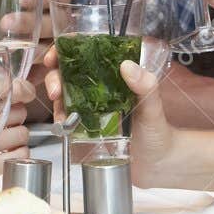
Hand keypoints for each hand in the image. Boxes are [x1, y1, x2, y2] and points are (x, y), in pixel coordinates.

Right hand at [0, 79, 33, 206]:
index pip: (4, 88)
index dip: (21, 89)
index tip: (24, 92)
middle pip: (16, 110)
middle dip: (16, 113)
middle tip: (7, 120)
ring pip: (21, 132)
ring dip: (18, 134)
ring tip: (7, 138)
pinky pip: (17, 156)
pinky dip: (18, 153)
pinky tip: (9, 153)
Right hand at [41, 58, 175, 187]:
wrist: (158, 164)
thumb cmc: (158, 131)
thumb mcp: (153, 107)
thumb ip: (146, 86)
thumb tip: (127, 66)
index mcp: (115, 73)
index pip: (86, 51)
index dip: (66, 49)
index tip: (55, 56)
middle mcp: (100, 86)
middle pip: (68, 71)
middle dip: (55, 77)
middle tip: (55, 91)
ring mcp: (91, 106)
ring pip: (64, 94)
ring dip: (56, 101)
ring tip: (62, 115)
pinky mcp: (86, 126)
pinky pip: (67, 117)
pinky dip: (61, 120)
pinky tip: (64, 126)